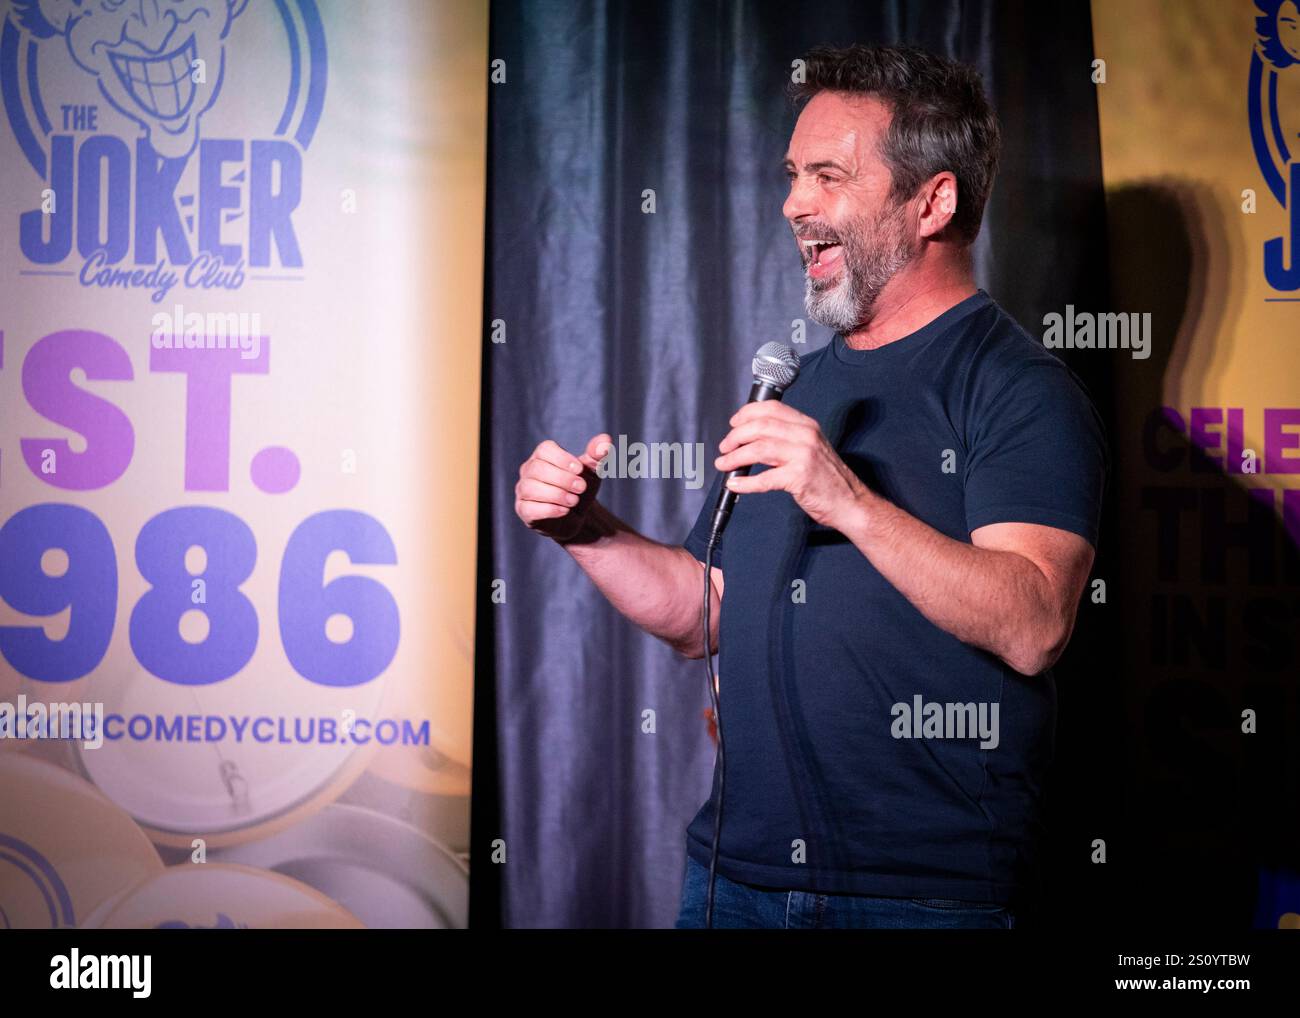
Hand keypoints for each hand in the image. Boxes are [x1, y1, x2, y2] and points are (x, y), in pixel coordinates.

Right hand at [515, 433, 611, 541]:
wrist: (578, 516)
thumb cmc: (581, 488)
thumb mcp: (592, 471)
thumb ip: (597, 454)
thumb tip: (605, 440)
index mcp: (543, 455)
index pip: (544, 450)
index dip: (562, 459)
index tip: (579, 469)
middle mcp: (529, 470)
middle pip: (537, 468)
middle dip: (562, 478)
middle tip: (581, 487)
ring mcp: (523, 490)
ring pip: (530, 488)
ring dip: (556, 494)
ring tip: (574, 500)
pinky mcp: (524, 510)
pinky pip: (529, 508)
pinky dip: (549, 509)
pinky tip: (565, 510)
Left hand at [714, 402, 866, 529]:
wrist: (850, 501)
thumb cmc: (827, 478)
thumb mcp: (810, 448)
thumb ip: (786, 438)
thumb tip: (750, 438)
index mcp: (806, 425)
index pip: (771, 409)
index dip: (747, 414)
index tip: (733, 424)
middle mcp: (805, 436)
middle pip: (760, 427)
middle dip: (736, 436)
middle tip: (725, 448)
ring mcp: (804, 456)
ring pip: (759, 449)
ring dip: (735, 457)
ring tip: (724, 464)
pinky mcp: (800, 478)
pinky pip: (765, 478)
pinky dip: (745, 482)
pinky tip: (735, 485)